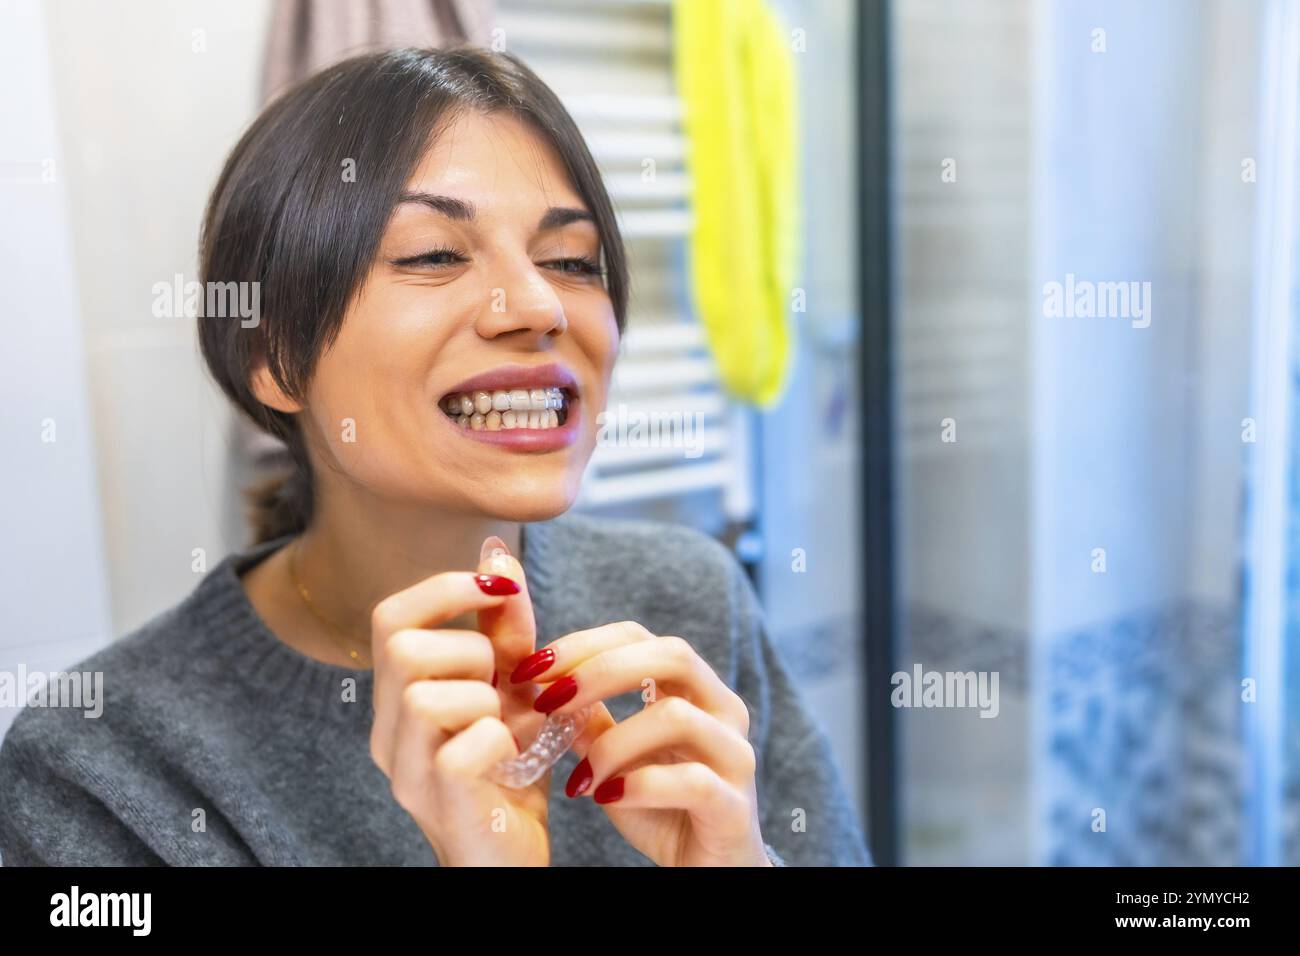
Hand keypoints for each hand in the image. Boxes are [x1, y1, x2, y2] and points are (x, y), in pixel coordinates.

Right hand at [369, 541, 547, 865]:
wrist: (514, 856)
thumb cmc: (510, 771)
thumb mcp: (513, 688)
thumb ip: (505, 629)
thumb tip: (499, 556)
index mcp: (397, 698)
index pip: (390, 616)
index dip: (445, 589)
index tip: (500, 590)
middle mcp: (386, 733)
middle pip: (401, 647)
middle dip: (471, 651)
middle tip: (503, 687)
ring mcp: (404, 771)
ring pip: (425, 695)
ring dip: (485, 699)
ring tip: (507, 728)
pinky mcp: (436, 802)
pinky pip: (461, 746)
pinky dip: (499, 741)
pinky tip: (511, 759)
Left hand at [510, 621, 770, 865]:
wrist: (706, 872)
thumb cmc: (661, 809)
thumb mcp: (614, 759)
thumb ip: (588, 722)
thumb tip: (541, 686)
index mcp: (693, 688)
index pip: (640, 637)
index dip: (584, 645)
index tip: (531, 668)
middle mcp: (723, 710)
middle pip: (672, 656)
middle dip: (600, 671)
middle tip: (549, 700)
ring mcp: (735, 756)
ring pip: (677, 717)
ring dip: (613, 742)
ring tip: (578, 776)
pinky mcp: (735, 806)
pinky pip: (692, 781)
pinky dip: (639, 786)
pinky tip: (604, 798)